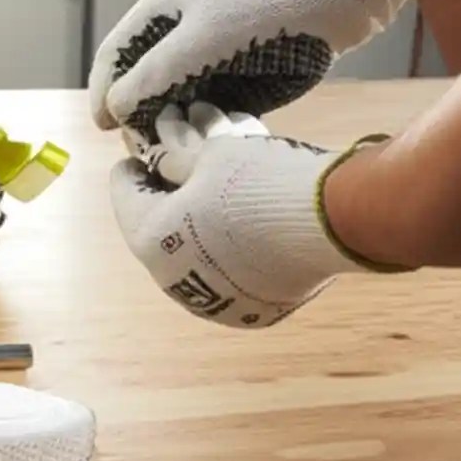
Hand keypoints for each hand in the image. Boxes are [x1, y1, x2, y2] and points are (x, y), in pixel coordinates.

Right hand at [88, 0, 407, 136]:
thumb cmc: (270, 5)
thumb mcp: (204, 38)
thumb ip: (155, 73)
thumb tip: (112, 108)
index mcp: (162, 9)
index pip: (114, 55)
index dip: (102, 92)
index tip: (104, 128)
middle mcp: (181, 34)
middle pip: (141, 84)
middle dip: (139, 116)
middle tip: (147, 148)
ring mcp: (210, 57)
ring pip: (174, 103)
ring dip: (172, 128)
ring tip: (179, 152)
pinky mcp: (240, 79)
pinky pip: (208, 112)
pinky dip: (203, 130)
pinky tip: (211, 146)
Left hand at [110, 103, 396, 328]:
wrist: (334, 221)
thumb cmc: (260, 181)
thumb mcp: (211, 155)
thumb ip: (174, 160)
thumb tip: (157, 164)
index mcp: (150, 237)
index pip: (125, 194)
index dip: (131, 170)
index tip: (135, 159)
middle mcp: (174, 278)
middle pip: (161, 223)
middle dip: (171, 190)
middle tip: (178, 166)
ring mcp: (214, 298)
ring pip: (196, 245)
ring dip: (202, 211)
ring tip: (219, 181)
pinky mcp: (251, 306)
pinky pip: (229, 267)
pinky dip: (229, 239)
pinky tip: (243, 212)